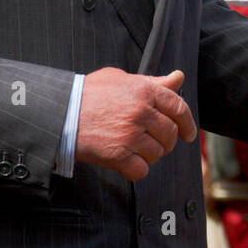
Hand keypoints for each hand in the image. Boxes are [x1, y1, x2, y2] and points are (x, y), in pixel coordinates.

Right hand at [75, 68, 196, 179]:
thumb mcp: (121, 79)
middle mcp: (141, 112)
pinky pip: (141, 170)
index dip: (188, 123)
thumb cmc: (88, 93)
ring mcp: (130, 135)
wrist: (59, 112)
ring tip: (132, 147)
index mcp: (144, 91)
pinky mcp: (118, 155)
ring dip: (148, 154)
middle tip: (152, 142)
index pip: (179, 108)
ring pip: (157, 153)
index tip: (189, 134)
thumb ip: (152, 81)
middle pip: (170, 134)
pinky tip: (125, 161)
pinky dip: (136, 169)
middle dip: (165, 141)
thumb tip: (178, 78)